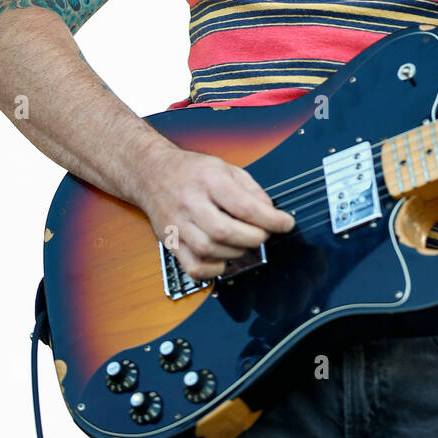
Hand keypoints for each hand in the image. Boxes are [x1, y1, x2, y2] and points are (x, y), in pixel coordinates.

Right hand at [139, 143, 295, 279]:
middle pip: (225, 231)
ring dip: (236, 252)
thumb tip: (270, 212)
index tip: (285, 224)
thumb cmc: (191, 171)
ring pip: (209, 249)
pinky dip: (213, 269)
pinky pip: (192, 266)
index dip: (270, 219)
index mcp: (208, 179)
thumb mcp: (225, 168)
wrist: (151, 173)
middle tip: (263, 234)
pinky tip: (224, 258)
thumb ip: (250, 189)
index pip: (243, 205)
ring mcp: (177, 224)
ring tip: (244, 242)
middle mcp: (190, 202)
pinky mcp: (170, 241)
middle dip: (253, 238)